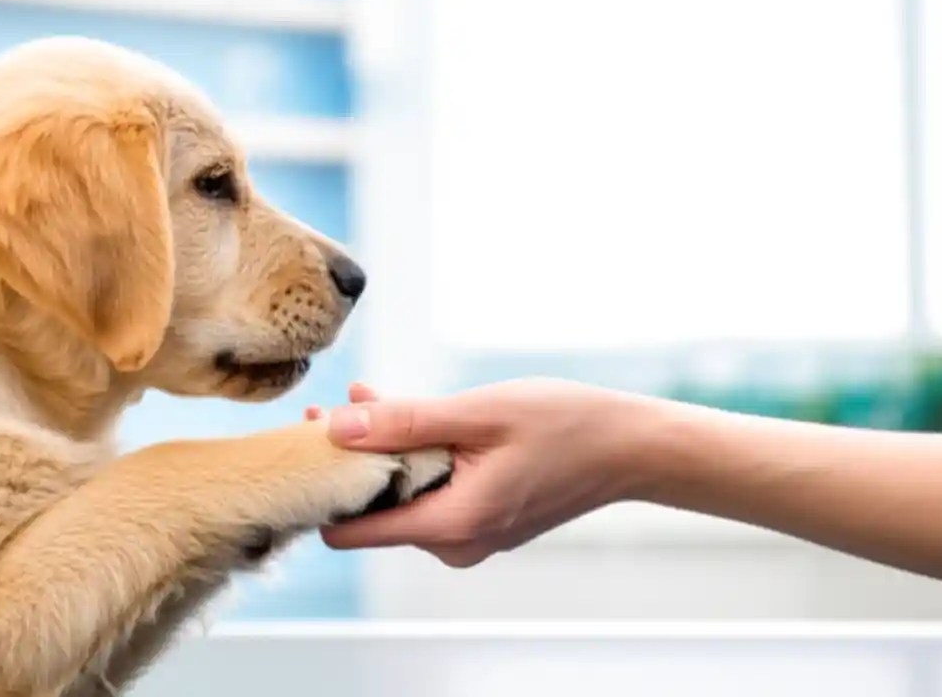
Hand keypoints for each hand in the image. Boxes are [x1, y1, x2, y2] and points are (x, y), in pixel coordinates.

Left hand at [306, 378, 660, 566]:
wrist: (631, 448)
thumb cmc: (563, 425)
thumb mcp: (477, 413)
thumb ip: (404, 422)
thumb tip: (334, 426)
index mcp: (450, 526)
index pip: (350, 531)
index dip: (324, 484)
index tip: (310, 435)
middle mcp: (455, 544)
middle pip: (373, 512)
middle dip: (351, 459)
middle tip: (331, 405)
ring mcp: (470, 538)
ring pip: (401, 497)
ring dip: (383, 450)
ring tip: (366, 397)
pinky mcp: (482, 522)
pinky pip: (429, 493)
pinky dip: (413, 457)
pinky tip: (404, 413)